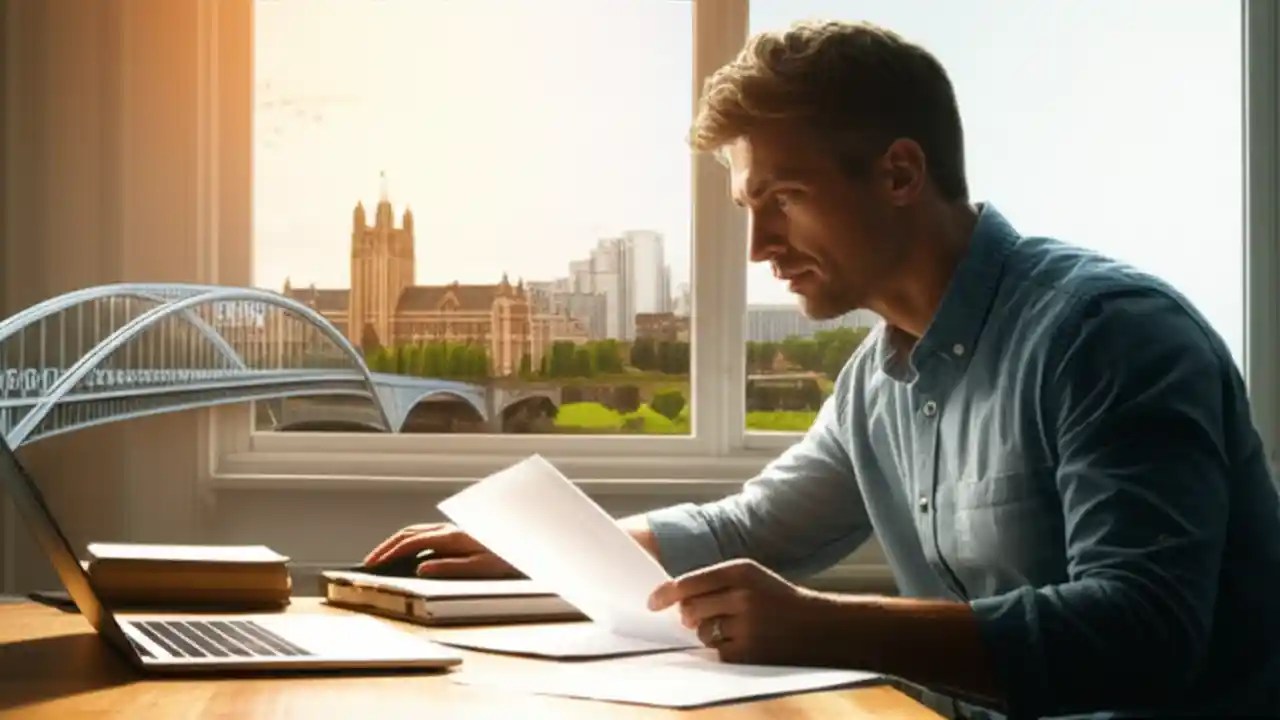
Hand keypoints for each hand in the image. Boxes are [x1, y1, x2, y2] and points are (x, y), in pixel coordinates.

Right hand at [361, 522, 522, 578]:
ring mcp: (454, 529)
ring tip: (385, 557)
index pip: (411, 542)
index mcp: (452, 537)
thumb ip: (450, 567)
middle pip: (409, 532)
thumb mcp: (481, 567)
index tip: (373, 564)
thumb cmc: (509, 556)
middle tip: (370, 561)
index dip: (389, 553)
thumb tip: (420, 568)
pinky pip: (427, 533)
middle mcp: (450, 529)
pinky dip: (411, 542)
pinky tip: (410, 554)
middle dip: (386, 546)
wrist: (529, 540)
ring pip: (417, 530)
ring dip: (397, 542)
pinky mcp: (459, 533)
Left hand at [647, 559, 833, 665]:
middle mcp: (742, 595)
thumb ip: (715, 584)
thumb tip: (677, 606)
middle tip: (697, 617)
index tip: (652, 602)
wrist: (818, 626)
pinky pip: (716, 651)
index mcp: (741, 570)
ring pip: (702, 631)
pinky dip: (723, 648)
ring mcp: (746, 624)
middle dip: (689, 615)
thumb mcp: (751, 578)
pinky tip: (743, 641)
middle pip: (690, 608)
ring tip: (734, 627)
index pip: (689, 582)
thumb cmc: (777, 599)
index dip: (665, 593)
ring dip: (708, 632)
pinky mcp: (749, 650)